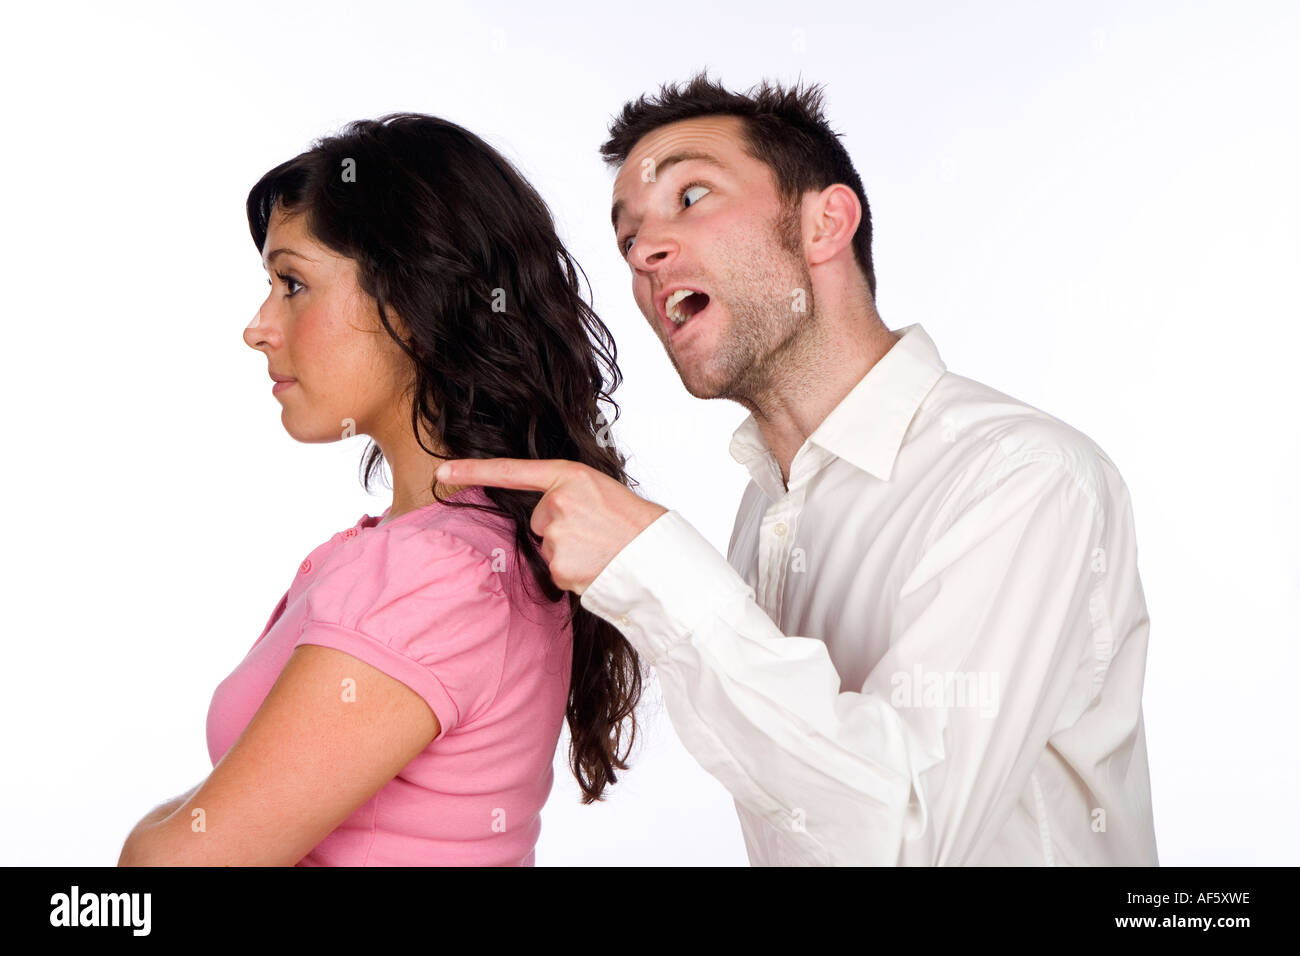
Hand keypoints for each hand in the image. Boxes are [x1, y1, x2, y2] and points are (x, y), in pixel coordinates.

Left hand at [434, 458, 667, 594]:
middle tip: (595, 533)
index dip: (473, 471)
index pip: (512, 471)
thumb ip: (567, 495)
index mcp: (569, 476)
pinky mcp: (560, 566)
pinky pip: (556, 571)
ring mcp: (557, 535)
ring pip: (547, 547)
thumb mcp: (599, 491)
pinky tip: (596, 565)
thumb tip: (544, 516)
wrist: (657, 555)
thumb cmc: (633, 522)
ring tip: (600, 549)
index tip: (442, 472)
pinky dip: (574, 573)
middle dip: (559, 530)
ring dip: (569, 552)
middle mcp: (558, 502)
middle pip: (538, 521)